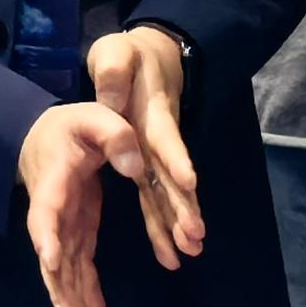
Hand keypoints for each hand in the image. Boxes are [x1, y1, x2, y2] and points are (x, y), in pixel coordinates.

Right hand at [20, 99, 150, 306]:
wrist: (43, 138)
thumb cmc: (70, 128)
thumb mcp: (94, 119)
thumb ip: (114, 136)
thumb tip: (136, 165)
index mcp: (55, 184)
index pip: (46, 211)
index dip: (47, 233)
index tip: (50, 257)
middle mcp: (54, 216)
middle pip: (53, 258)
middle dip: (62, 290)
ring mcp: (64, 231)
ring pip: (64, 275)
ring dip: (73, 304)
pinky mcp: (77, 238)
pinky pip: (78, 274)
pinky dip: (84, 300)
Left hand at [88, 25, 204, 267]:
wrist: (148, 58)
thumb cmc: (129, 56)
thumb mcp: (116, 53)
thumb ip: (114, 72)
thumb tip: (110, 98)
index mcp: (153, 114)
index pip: (166, 139)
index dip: (177, 159)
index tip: (189, 182)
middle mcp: (159, 140)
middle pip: (174, 176)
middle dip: (185, 206)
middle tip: (195, 235)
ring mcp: (156, 156)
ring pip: (169, 193)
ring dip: (179, 221)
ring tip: (192, 250)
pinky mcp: (150, 166)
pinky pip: (158, 199)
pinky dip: (166, 225)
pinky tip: (174, 253)